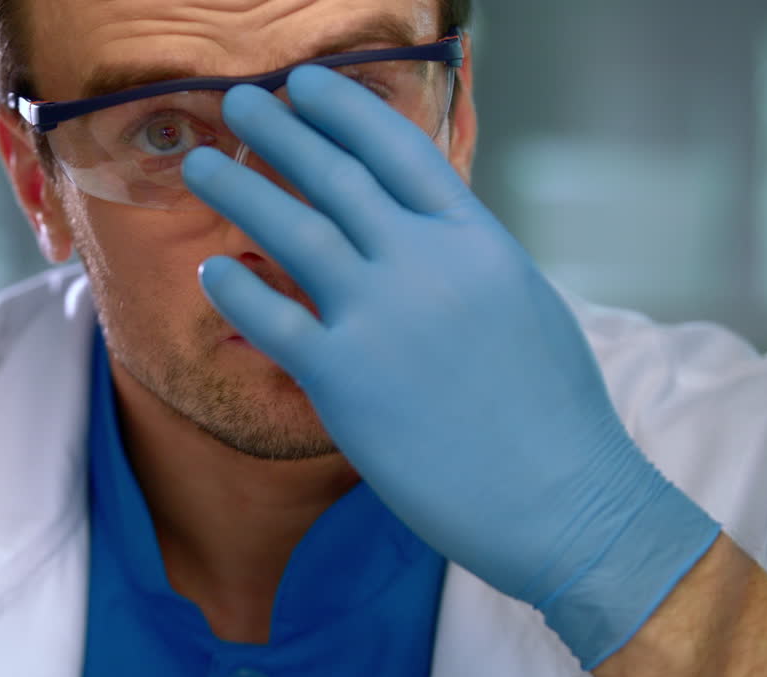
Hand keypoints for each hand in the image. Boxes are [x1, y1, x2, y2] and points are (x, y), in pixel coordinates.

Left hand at [182, 65, 719, 668]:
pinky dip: (235, 290)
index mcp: (477, 241)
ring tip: (200, 162)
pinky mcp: (346, 381)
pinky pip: (272, 319)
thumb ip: (464, 259)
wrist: (565, 501)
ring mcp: (383, 319)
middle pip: (336, 176)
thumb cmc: (554, 414)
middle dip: (280, 130)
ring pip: (293, 231)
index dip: (345, 109)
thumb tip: (417, 235)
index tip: (308, 84)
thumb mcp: (521, 303)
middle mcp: (427, 264)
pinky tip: (212, 270)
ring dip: (239, 187)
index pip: (400, 149)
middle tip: (239, 100)